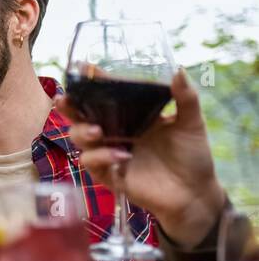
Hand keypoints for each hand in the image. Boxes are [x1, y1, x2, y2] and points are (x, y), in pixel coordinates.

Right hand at [56, 67, 225, 246]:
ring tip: (98, 132)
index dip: (90, 84)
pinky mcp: (109, 175)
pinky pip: (92, 164)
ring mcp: (109, 153)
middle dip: (68, 107)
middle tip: (65, 100)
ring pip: (79, 139)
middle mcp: (114, 132)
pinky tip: (121, 156)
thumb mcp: (191, 123)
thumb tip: (179, 71)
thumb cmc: (192, 156)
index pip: (104, 97)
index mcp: (130, 117)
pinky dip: (101, 157)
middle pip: (80, 116)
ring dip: (82, 132)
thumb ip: (185, 98)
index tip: (83, 69)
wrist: (195, 192)